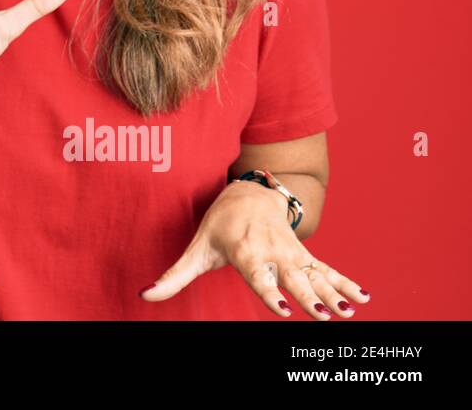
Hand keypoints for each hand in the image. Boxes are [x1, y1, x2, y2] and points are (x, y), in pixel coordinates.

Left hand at [141, 180, 369, 318]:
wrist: (248, 193)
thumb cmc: (218, 226)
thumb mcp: (195, 249)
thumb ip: (173, 276)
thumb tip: (143, 295)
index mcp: (245, 252)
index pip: (258, 276)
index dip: (269, 292)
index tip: (283, 310)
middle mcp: (272, 252)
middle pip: (291, 278)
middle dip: (307, 296)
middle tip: (324, 315)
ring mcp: (292, 254)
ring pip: (314, 275)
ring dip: (333, 292)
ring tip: (349, 311)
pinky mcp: (305, 255)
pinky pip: (327, 270)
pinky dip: (346, 282)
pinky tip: (364, 297)